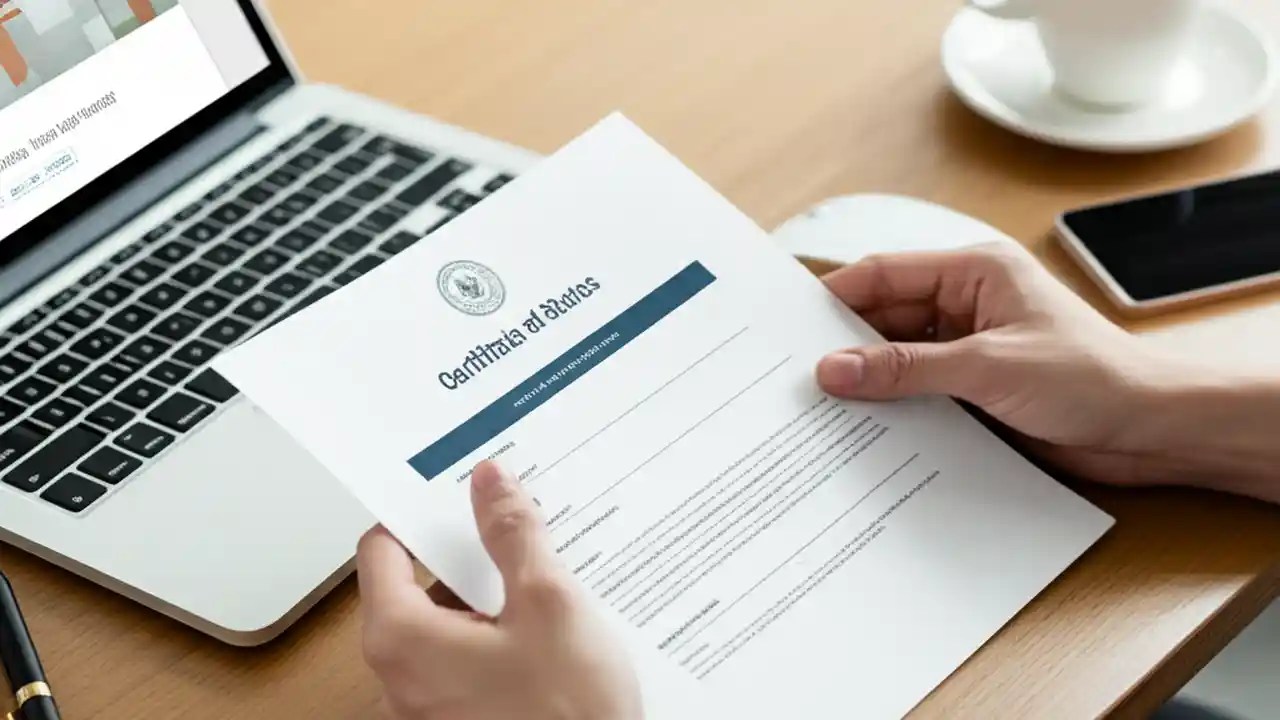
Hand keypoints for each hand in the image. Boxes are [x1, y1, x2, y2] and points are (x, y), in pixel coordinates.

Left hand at [357, 461, 641, 719]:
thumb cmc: (565, 718)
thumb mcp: (549, 605)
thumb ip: (512, 535)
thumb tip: (490, 482)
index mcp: (401, 638)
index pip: (382, 548)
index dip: (422, 514)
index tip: (462, 495)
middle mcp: (399, 677)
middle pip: (416, 586)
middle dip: (469, 556)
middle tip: (518, 533)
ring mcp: (427, 705)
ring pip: (448, 625)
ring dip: (491, 598)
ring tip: (545, 587)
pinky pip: (465, 661)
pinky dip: (499, 637)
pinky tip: (549, 635)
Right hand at [813, 243, 1279, 497]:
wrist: (1151, 430)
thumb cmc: (1094, 377)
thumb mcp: (989, 367)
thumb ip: (906, 369)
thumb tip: (836, 369)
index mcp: (975, 271)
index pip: (886, 274)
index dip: (837, 299)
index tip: (793, 328)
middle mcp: (967, 303)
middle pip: (885, 317)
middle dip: (846, 345)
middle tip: (798, 375)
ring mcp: (969, 346)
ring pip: (897, 357)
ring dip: (869, 380)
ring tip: (823, 406)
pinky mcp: (974, 387)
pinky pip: (917, 390)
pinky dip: (893, 406)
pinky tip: (865, 427)